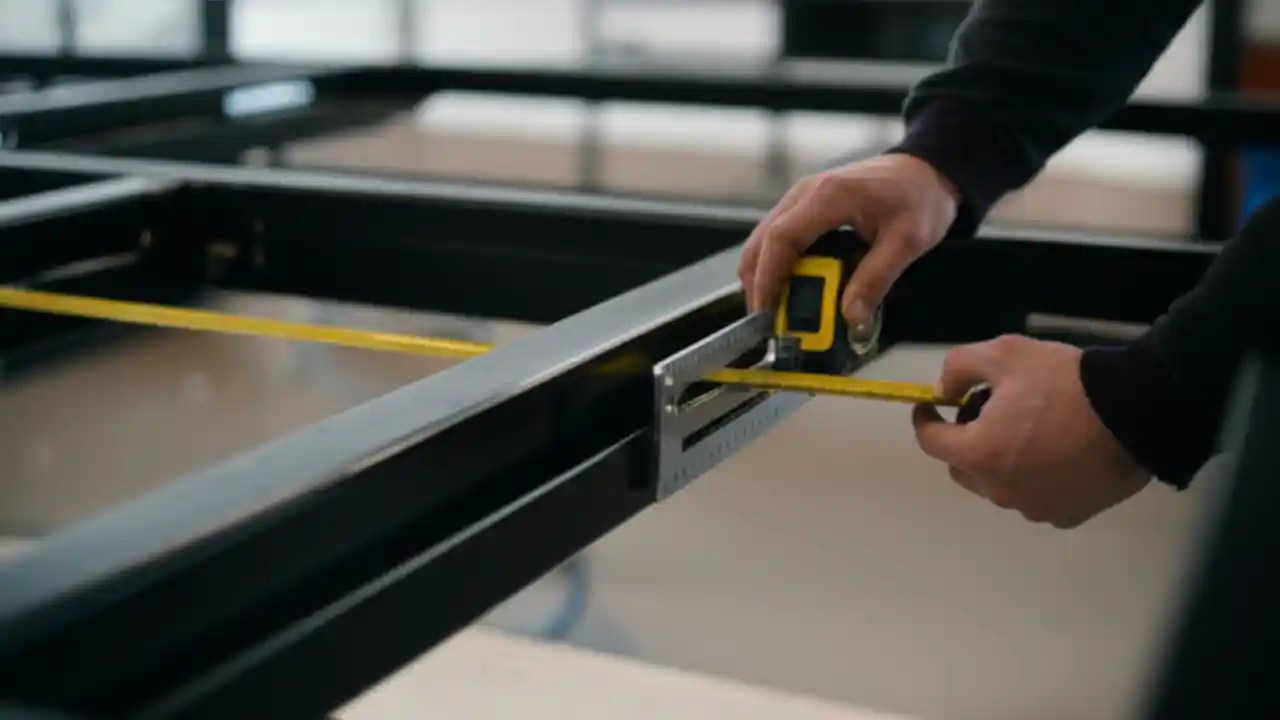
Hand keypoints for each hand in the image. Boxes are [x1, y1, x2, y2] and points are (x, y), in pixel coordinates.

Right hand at [738, 154, 959, 325]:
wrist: (925, 168)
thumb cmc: (919, 197)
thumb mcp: (908, 241)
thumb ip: (876, 279)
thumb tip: (851, 317)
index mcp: (829, 196)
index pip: (781, 238)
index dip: (768, 278)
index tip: (767, 311)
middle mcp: (805, 193)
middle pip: (761, 241)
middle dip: (757, 284)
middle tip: (766, 321)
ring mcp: (801, 198)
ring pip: (763, 240)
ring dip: (763, 276)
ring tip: (776, 311)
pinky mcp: (804, 206)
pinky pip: (777, 237)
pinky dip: (775, 265)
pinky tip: (788, 289)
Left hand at [913, 335, 1150, 528]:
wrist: (1138, 413)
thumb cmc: (1066, 382)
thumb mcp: (1005, 354)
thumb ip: (960, 367)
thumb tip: (943, 389)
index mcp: (979, 453)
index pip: (931, 442)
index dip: (926, 420)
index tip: (931, 406)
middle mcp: (1000, 490)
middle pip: (962, 467)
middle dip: (966, 441)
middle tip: (991, 413)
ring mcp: (1033, 508)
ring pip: (999, 484)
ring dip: (1002, 461)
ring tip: (1030, 430)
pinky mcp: (1065, 516)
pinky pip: (1035, 497)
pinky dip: (1035, 478)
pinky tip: (1057, 454)